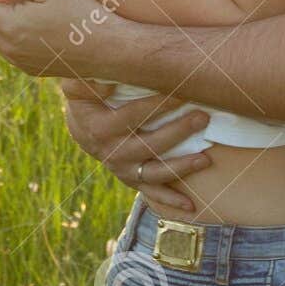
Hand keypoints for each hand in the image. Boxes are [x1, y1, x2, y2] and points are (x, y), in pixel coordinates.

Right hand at [60, 78, 213, 216]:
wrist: (82, 127)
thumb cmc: (86, 98)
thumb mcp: (78, 84)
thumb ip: (90, 79)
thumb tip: (109, 82)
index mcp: (101, 128)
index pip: (134, 115)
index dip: (159, 103)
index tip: (182, 91)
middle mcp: (113, 153)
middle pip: (151, 144)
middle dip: (179, 131)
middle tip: (203, 117)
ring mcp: (123, 169)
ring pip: (155, 172)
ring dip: (182, 167)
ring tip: (206, 159)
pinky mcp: (132, 179)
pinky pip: (152, 192)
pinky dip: (171, 200)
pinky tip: (192, 206)